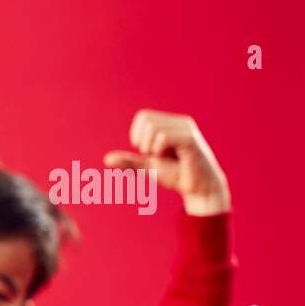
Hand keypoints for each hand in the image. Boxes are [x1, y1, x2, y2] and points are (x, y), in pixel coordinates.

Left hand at [104, 110, 229, 215]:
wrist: (198, 189)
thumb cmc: (176, 176)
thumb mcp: (148, 167)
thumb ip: (129, 162)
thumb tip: (106, 159)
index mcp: (171, 124)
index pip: (143, 116)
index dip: (137, 134)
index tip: (146, 151)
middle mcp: (180, 122)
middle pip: (146, 119)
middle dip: (143, 141)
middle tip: (155, 155)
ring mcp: (186, 129)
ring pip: (154, 127)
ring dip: (151, 147)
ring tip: (164, 157)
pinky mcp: (190, 139)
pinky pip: (164, 137)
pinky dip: (159, 149)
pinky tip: (171, 157)